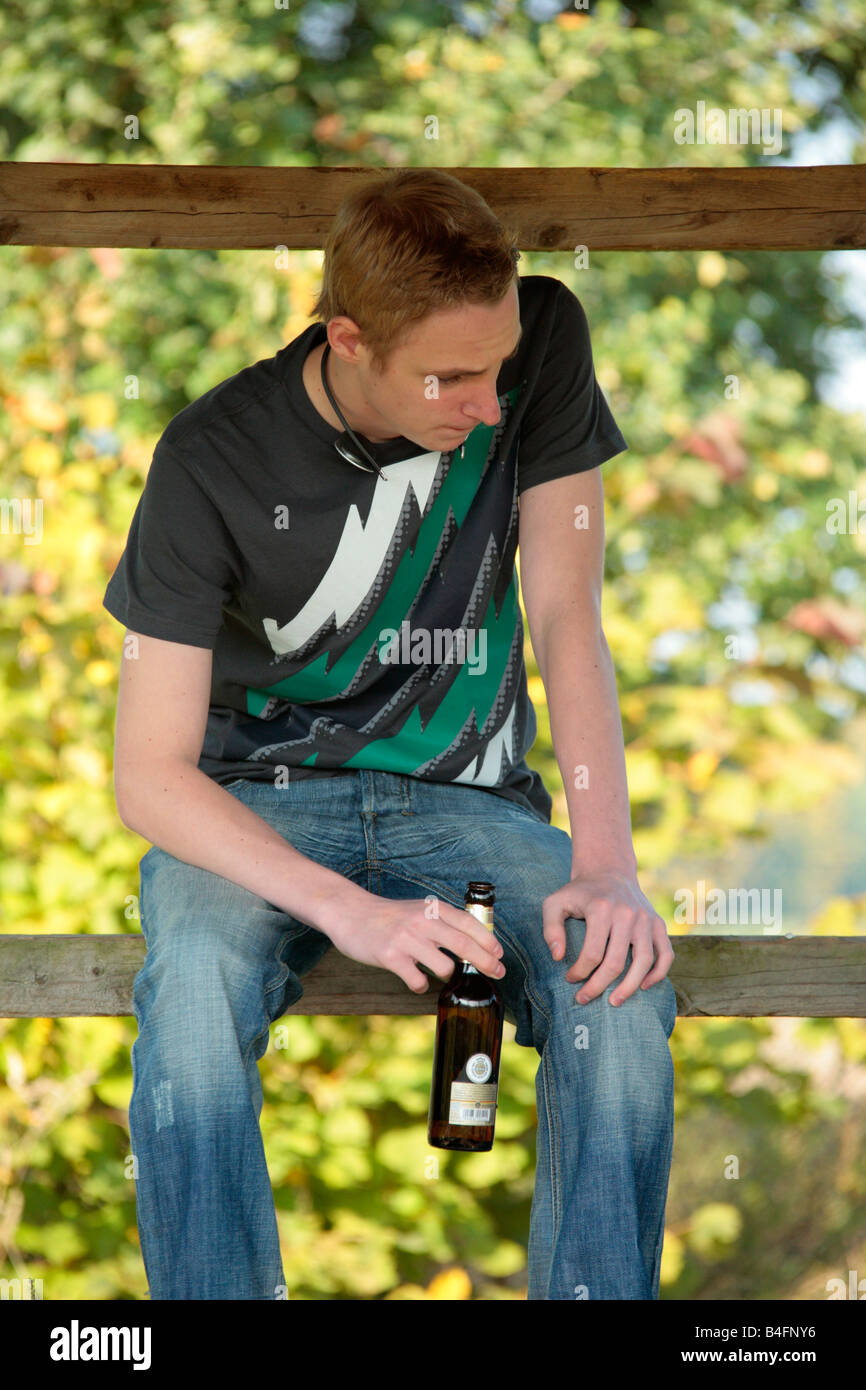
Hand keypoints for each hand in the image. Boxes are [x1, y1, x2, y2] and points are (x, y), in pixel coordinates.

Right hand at [319, 888, 505, 994]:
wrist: (350, 912)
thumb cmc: (389, 916)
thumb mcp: (418, 909)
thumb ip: (441, 921)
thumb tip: (472, 942)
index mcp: (432, 908)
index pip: (469, 923)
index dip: (488, 941)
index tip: (500, 955)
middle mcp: (422, 921)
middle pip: (464, 945)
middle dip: (486, 962)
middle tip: (498, 973)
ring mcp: (406, 939)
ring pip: (444, 967)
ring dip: (449, 976)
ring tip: (442, 974)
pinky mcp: (391, 957)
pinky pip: (418, 980)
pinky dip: (421, 985)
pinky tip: (416, 980)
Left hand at [542, 869, 673, 1005]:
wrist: (608, 871)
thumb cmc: (579, 892)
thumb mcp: (555, 903)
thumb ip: (551, 928)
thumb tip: (557, 957)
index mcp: (602, 909)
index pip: (592, 953)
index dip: (579, 972)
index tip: (570, 979)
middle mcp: (627, 914)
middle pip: (616, 962)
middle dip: (598, 986)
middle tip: (584, 998)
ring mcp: (646, 919)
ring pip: (644, 962)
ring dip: (629, 987)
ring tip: (614, 1002)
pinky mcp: (658, 924)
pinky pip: (665, 954)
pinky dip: (658, 974)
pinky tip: (643, 986)